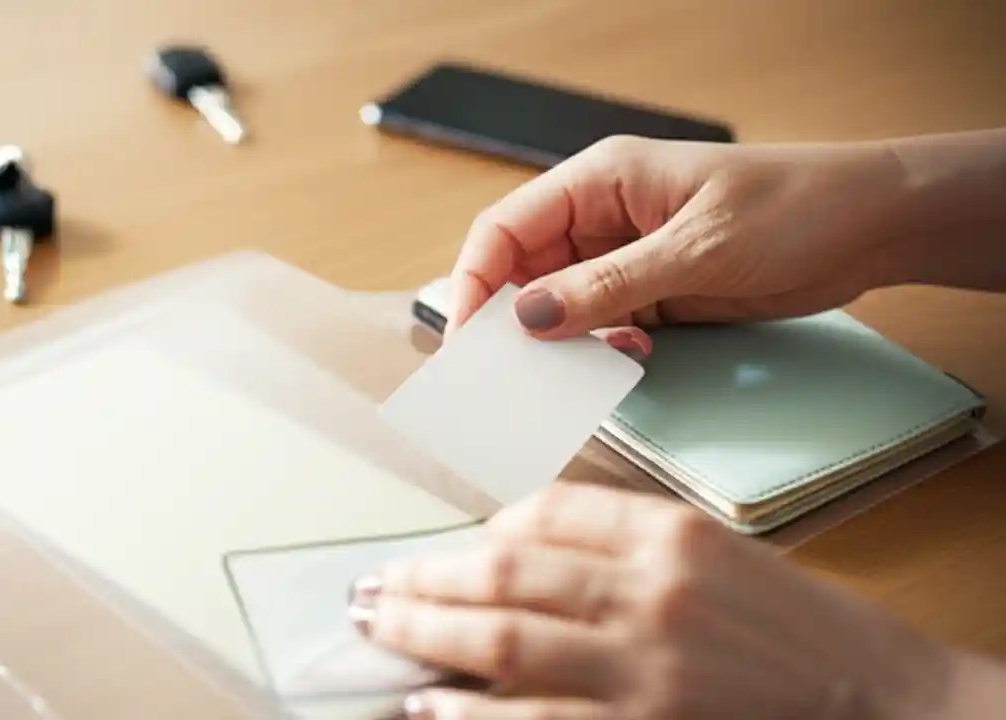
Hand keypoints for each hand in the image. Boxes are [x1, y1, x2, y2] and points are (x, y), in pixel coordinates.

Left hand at [349, 484, 968, 719]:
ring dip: (424, 634)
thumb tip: (511, 543)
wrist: (879, 701)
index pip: (544, 511)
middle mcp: (651, 592)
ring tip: (378, 630)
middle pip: (504, 569)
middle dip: (423, 579)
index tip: (443, 548)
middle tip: (371, 587)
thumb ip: (617, 542)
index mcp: (668, 534)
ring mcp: (645, 669)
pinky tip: (430, 706)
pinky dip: (472, 714)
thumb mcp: (713, 552)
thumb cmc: (795, 626)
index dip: (478, 530)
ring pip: (502, 641)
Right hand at [446, 135, 917, 337]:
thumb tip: (527, 316)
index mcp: (601, 180)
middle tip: (507, 373)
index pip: (506, 228)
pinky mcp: (655, 294)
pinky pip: (603, 327)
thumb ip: (607, 285)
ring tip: (568, 374)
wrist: (872, 226)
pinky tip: (626, 360)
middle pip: (524, 272)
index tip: (468, 337)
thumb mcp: (694, 248)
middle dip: (511, 321)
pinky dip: (601, 351)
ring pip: (559, 306)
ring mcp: (628, 258)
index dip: (475, 281)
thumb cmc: (795, 206)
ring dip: (558, 342)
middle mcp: (604, 218)